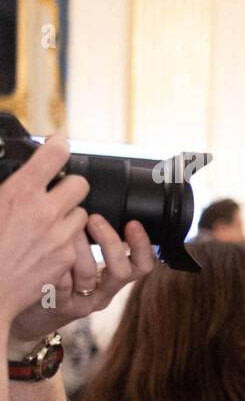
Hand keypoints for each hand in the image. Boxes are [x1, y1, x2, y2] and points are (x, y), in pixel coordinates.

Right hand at [0, 135, 90, 330]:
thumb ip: (7, 189)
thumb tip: (19, 179)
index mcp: (18, 193)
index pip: (53, 155)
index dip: (59, 144)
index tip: (60, 142)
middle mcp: (44, 211)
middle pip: (80, 184)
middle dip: (69, 186)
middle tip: (55, 193)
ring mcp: (59, 236)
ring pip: (81, 213)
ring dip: (68, 216)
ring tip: (46, 226)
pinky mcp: (67, 258)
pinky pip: (75, 241)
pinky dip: (65, 242)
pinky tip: (45, 248)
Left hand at [9, 214, 156, 352]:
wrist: (28, 311)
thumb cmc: (57, 279)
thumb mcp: (83, 265)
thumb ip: (95, 244)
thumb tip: (99, 210)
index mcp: (114, 281)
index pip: (142, 266)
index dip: (143, 246)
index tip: (133, 223)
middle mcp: (103, 294)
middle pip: (122, 271)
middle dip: (110, 241)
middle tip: (93, 218)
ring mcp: (82, 302)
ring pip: (89, 273)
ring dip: (78, 246)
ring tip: (65, 226)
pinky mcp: (59, 306)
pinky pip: (61, 281)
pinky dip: (56, 261)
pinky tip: (46, 246)